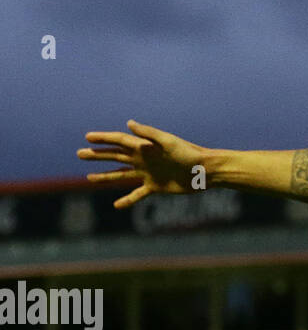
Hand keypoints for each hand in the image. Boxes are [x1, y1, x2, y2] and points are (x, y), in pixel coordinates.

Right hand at [78, 119, 207, 208]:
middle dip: (98, 155)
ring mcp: (148, 173)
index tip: (87, 138)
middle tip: (80, 153)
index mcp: (145, 147)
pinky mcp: (155, 187)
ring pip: (121, 175)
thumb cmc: (189, 153)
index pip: (119, 141)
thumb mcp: (169, 141)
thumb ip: (149, 134)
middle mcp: (143, 159)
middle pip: (115, 157)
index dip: (103, 139)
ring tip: (88, 178)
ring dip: (105, 176)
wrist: (205, 171)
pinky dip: (127, 200)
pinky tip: (116, 205)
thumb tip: (129, 123)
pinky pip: (137, 194)